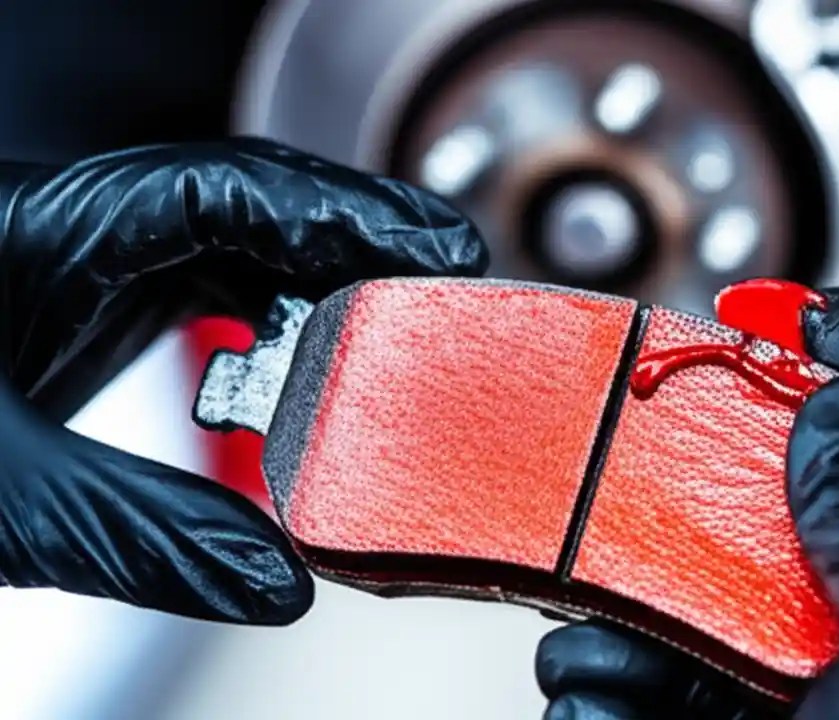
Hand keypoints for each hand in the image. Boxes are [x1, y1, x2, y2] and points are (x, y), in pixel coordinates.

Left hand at [0, 138, 485, 623]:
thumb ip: (143, 531)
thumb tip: (276, 579)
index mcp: (50, 226)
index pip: (229, 192)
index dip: (351, 216)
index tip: (438, 255)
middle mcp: (86, 229)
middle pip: (262, 208)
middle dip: (364, 247)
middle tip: (451, 295)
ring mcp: (96, 263)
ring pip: (248, 250)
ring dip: (331, 293)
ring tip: (405, 342)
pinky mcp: (101, 306)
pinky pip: (221, 299)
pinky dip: (286, 336)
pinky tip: (319, 379)